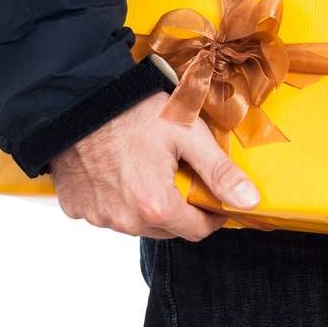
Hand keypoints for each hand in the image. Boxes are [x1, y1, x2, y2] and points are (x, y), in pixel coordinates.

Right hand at [50, 89, 260, 241]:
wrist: (77, 98)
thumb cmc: (132, 111)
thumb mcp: (186, 132)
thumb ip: (219, 170)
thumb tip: (250, 201)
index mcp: (155, 206)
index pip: (197, 230)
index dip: (212, 212)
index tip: (215, 195)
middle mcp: (126, 221)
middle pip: (167, 227)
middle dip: (180, 204)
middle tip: (180, 169)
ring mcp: (99, 217)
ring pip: (137, 221)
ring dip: (148, 202)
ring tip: (148, 164)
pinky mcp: (78, 208)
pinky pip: (108, 212)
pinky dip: (118, 197)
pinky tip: (119, 168)